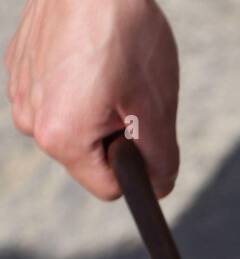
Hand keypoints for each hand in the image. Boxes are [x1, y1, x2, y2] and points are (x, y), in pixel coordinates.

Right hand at [5, 0, 178, 199]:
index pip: (108, 187)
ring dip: (97, 107)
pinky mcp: (19, 65)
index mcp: (60, 137)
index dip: (135, 164)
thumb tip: (158, 186)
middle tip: (128, 90)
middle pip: (89, 156)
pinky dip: (77, 82)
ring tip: (109, 66)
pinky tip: (88, 51)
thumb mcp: (156, 106)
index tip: (143, 131)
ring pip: (74, 125)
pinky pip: (57, 94)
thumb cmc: (123, 29)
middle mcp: (30, 120)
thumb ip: (159, 160)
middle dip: (114, 133)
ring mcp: (20, 90)